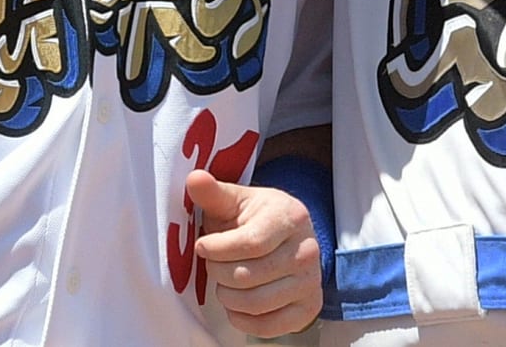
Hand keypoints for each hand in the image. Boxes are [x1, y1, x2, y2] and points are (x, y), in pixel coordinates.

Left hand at [188, 169, 323, 338]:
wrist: (289, 239)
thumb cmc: (256, 219)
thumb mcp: (237, 201)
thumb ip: (213, 193)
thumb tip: (194, 178)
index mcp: (291, 217)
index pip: (249, 243)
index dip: (216, 249)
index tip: (202, 246)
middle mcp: (308, 250)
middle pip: (248, 276)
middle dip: (217, 272)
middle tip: (212, 264)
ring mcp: (311, 281)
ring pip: (254, 303)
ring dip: (226, 296)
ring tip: (223, 282)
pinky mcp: (308, 307)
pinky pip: (267, 326)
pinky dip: (242, 319)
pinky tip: (236, 303)